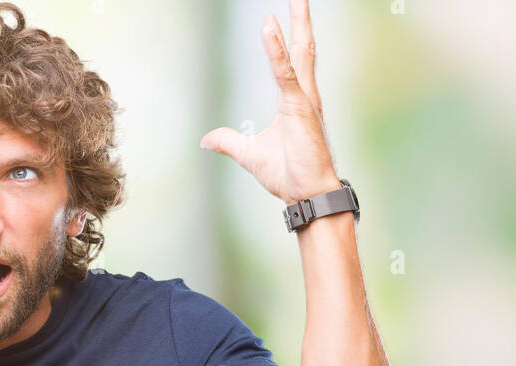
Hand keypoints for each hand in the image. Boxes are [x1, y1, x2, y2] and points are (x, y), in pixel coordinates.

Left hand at [199, 0, 341, 205]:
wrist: (308, 197)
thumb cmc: (289, 176)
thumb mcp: (249, 155)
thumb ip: (229, 142)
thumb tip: (207, 139)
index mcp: (295, 100)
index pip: (292, 60)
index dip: (284, 37)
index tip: (276, 15)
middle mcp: (305, 95)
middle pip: (303, 47)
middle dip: (300, 19)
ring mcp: (305, 100)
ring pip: (300, 53)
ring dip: (297, 23)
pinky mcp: (301, 109)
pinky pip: (287, 73)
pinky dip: (276, 51)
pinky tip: (268, 29)